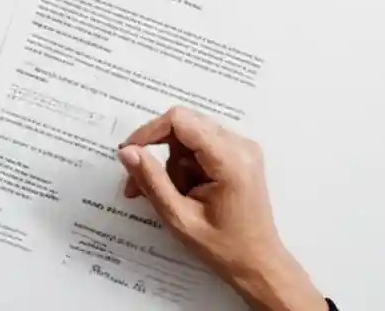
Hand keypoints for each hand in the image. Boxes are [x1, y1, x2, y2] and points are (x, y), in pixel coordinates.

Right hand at [117, 107, 323, 310]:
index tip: (129, 154)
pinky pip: (200, 146)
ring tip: (166, 196)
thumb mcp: (180, 218)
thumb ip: (152, 181)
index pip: (180, 120)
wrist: (258, 263)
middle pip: (183, 126)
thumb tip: (126, 151)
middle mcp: (240, 146)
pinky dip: (183, 166)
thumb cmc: (223, 247)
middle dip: (157, 151)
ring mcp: (242, 148)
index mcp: (230, 160)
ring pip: (188, 137)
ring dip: (170, 164)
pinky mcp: (238, 155)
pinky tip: (181, 191)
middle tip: (139, 183)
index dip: (149, 131)